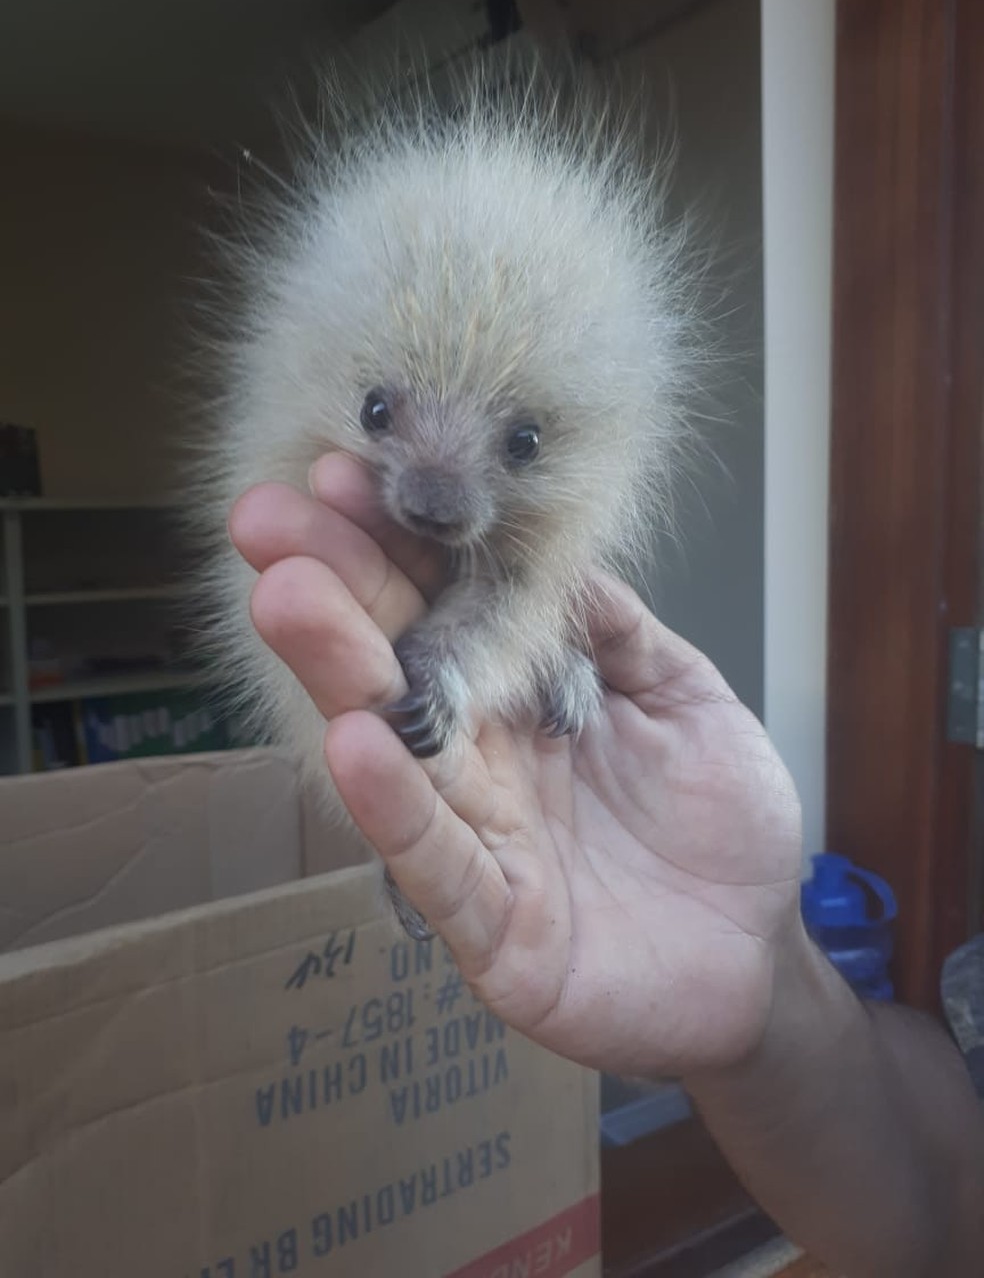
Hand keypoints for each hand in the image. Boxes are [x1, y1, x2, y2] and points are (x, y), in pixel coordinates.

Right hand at [229, 453, 803, 1077]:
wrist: (757, 955)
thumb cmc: (719, 827)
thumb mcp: (687, 699)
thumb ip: (619, 631)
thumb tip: (559, 547)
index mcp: (522, 699)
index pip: (446, 608)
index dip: (398, 545)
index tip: (345, 473)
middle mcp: (483, 761)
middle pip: (398, 667)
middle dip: (334, 589)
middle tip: (266, 517)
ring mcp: (481, 842)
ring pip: (399, 754)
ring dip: (339, 677)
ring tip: (287, 600)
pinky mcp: (492, 928)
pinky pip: (438, 863)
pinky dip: (394, 808)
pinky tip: (352, 744)